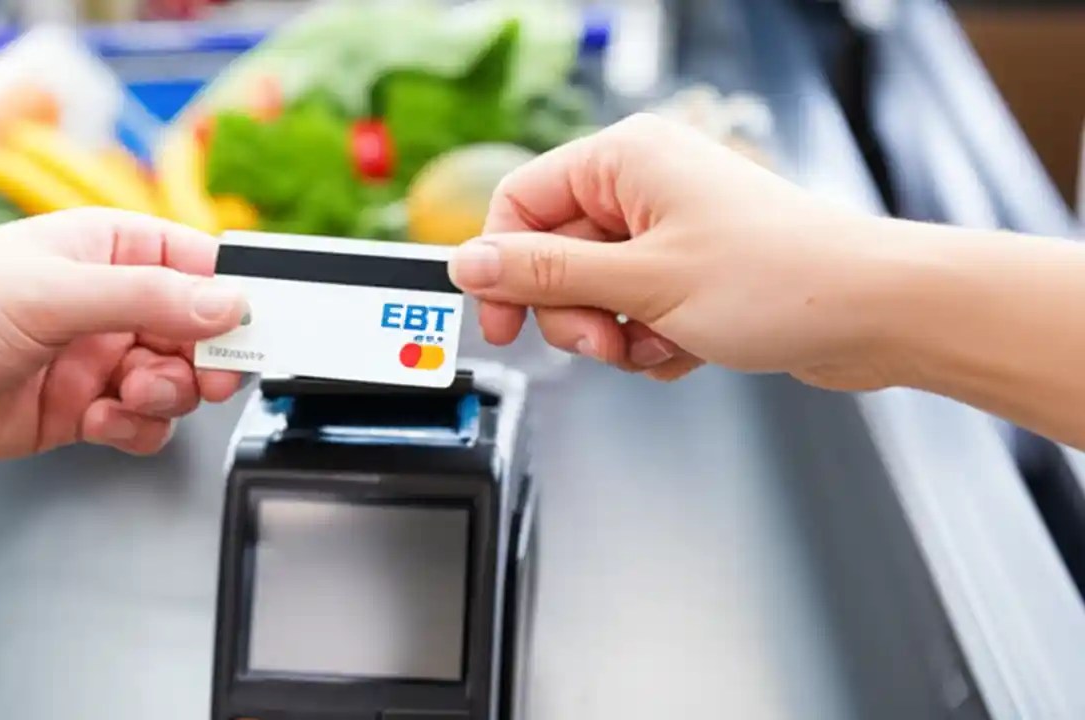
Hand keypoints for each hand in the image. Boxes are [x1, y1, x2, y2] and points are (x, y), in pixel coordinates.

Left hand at [0, 209, 247, 460]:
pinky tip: (98, 423)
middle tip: (205, 377)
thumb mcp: (55, 294)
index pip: (200, 267)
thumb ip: (149, 299)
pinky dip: (134, 430)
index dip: (234, 299)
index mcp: (112, 252)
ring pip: (175, 385)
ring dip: (164, 398)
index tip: (256, 329)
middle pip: (198, 334)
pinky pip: (140, 425)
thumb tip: (227, 305)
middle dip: (204, 360)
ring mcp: (98, 359)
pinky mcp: (81, 410)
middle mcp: (111, 305)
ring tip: (124, 396)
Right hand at [448, 113, 905, 390]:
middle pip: (556, 256)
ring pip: (595, 292)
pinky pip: (636, 311)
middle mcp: (646, 186)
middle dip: (575, 313)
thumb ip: (546, 274)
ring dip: (617, 333)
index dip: (502, 267)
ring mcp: (671, 230)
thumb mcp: (642, 282)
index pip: (522, 203)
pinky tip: (689, 346)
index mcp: (626, 160)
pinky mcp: (693, 271)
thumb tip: (470, 262)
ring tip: (660, 341)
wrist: (875, 314)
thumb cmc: (782, 278)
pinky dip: (652, 339)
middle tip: (605, 340)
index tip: (502, 322)